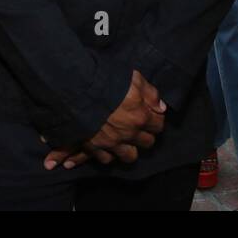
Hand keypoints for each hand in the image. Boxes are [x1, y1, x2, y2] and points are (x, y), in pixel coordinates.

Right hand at [43, 70, 164, 169]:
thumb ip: (150, 93)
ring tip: (125, 139)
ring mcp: (112, 142)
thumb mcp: (133, 78)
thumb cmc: (106, 80)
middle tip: (139, 125)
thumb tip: (161, 107)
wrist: (76, 89)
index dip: (155, 118)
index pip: (158, 125)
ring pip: (130, 156)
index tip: (150, 113)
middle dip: (145, 134)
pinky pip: (107, 159)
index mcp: (140, 116)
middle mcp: (129, 133)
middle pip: (147, 142)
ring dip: (130, 148)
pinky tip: (108, 145)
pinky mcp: (94, 147)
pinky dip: (109, 154)